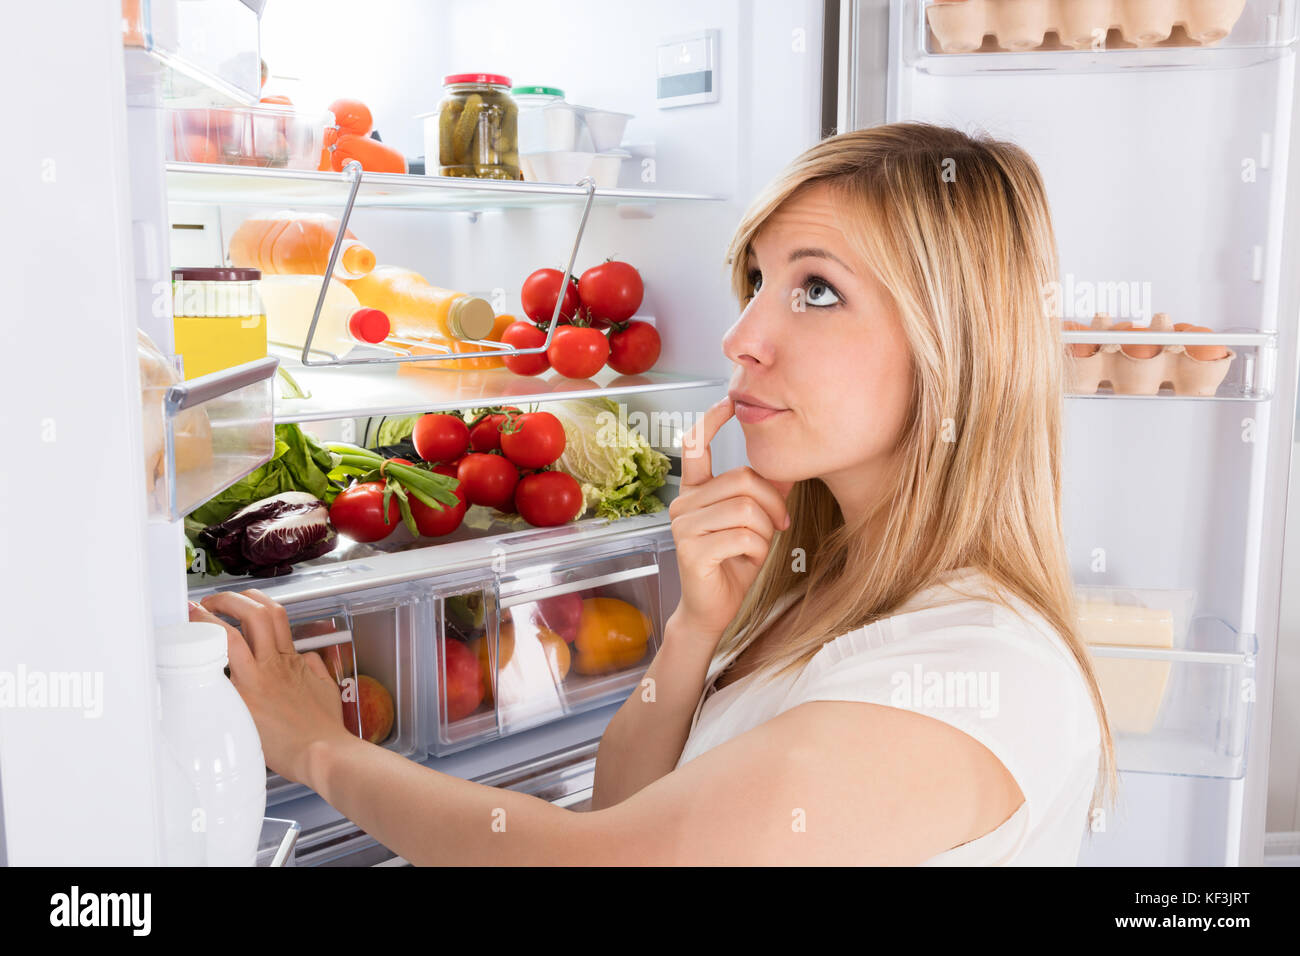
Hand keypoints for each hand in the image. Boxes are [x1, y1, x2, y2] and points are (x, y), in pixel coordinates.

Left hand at [189, 590, 354, 788]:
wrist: (322, 751)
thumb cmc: (324, 728)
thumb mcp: (325, 687)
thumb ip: (313, 666)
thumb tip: (304, 658)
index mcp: (292, 658)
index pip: (273, 613)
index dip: (251, 599)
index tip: (238, 600)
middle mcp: (273, 663)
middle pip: (254, 612)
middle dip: (228, 599)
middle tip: (211, 602)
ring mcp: (257, 680)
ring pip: (232, 634)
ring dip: (208, 618)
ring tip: (193, 616)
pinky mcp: (243, 701)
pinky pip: (218, 669)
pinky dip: (203, 655)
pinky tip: (188, 650)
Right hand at [668, 396, 793, 644]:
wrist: (713, 609)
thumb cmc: (732, 564)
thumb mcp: (752, 523)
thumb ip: (761, 494)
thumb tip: (784, 467)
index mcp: (694, 492)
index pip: (694, 446)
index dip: (711, 421)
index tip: (729, 401)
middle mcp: (682, 503)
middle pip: (743, 480)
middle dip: (772, 503)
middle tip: (780, 524)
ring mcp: (683, 525)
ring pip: (746, 508)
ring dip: (765, 531)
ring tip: (757, 547)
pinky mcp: (691, 549)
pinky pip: (743, 535)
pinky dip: (757, 549)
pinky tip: (748, 560)